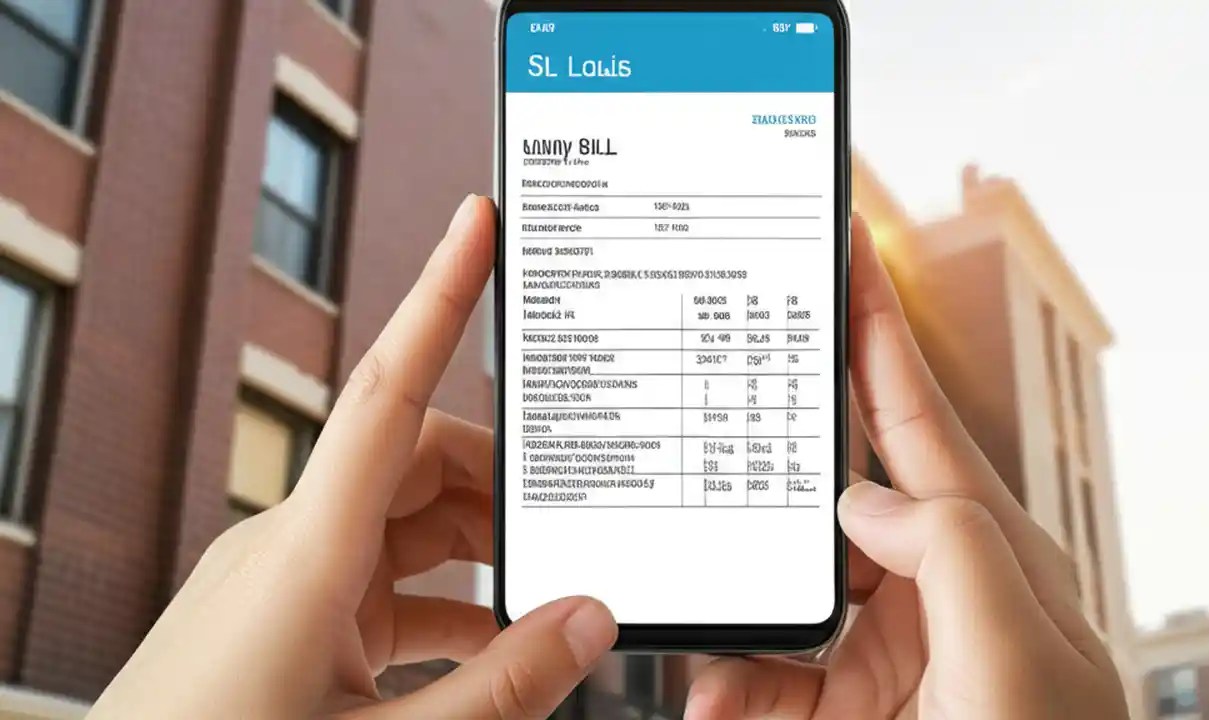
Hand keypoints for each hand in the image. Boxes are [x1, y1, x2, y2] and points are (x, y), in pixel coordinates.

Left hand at [90, 196, 616, 718]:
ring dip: (476, 547)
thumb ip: (503, 684)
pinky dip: (440, 596)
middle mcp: (291, 542)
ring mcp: (282, 578)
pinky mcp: (281, 616)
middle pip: (417, 458)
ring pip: (402, 520)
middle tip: (578, 520)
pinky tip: (487, 643)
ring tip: (546, 598)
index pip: (388, 392)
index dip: (438, 295)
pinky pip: (378, 577)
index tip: (475, 220)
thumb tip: (591, 617)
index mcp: (308, 551)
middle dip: (503, 480)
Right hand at [684, 218, 1128, 718]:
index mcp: (983, 550)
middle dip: (757, 485)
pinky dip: (729, 690)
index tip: (845, 252)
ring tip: (714, 666)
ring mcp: (882, 649)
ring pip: (775, 597)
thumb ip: (950, 553)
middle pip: (820, 500)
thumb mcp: (1015, 662)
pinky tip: (718, 709)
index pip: (913, 417)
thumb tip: (865, 496)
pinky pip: (761, 678)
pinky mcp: (843, 705)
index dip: (874, 329)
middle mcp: (927, 586)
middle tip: (706, 450)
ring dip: (733, 627)